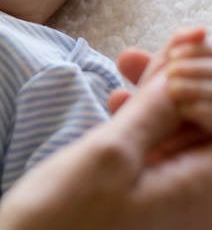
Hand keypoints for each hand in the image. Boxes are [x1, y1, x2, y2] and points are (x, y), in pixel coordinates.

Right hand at [0, 28, 211, 229]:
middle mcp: (199, 195)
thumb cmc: (63, 221)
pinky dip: (144, 119)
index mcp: (205, 188)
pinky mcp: (149, 198)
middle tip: (141, 51)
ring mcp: (175, 198)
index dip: (205, 76)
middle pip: (208, 118)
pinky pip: (163, 148)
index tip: (175, 49)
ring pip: (185, 129)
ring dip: (160, 92)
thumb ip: (156, 107)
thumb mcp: (109, 154)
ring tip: (125, 62)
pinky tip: (116, 101)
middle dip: (183, 76)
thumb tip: (192, 55)